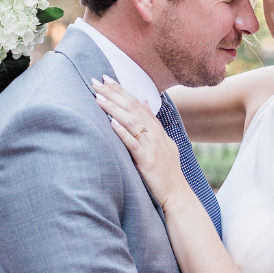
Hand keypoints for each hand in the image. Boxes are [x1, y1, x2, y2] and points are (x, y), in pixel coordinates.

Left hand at [92, 77, 184, 207]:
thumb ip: (153, 122)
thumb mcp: (164, 141)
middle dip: (113, 93)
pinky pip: (133, 143)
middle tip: (96, 81)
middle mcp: (154, 134)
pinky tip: (111, 123)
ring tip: (98, 97)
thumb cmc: (167, 170)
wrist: (177, 194)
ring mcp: (151, 146)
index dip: (121, 90)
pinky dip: (122, 132)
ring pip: (130, 122)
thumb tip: (145, 101)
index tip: (106, 79)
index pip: (136, 103)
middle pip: (131, 108)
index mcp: (156, 129)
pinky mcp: (147, 160)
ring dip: (114, 108)